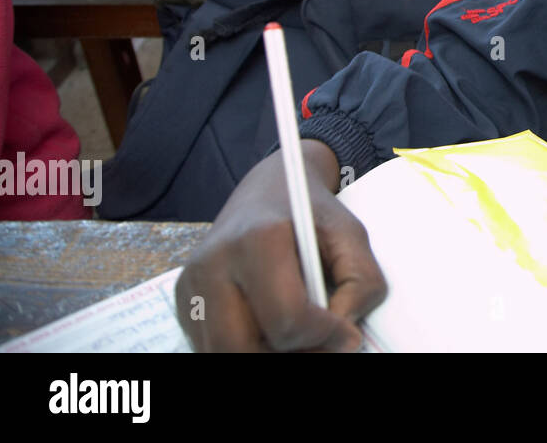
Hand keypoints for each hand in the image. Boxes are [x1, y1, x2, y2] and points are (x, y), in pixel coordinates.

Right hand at [176, 140, 386, 351]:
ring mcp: (192, 284)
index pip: (286, 315)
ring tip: (299, 341)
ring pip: (222, 354)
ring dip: (266, 357)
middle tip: (322, 349)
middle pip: (243, 347)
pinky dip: (246, 350)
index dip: (324, 336)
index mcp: (257, 237)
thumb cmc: (310, 214)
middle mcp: (214, 262)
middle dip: (291, 356)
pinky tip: (272, 332)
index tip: (347, 335)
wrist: (269, 189)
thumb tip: (343, 335)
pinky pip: (211, 348)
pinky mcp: (185, 301)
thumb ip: (361, 283)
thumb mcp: (352, 235)